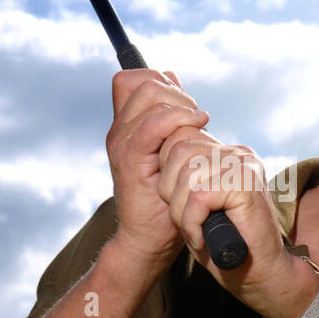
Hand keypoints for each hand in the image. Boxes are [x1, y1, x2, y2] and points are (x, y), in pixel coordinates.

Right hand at [106, 68, 216, 266]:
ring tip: (199, 123)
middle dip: (176, 91)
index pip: (135, 79)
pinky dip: (179, 118)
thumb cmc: (164, 199)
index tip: (186, 105)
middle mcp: (119, 131)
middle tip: (196, 116)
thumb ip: (169, 117)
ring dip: (182, 104)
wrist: (149, 238)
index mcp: (126, 127)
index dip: (163, 82)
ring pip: (150, 95)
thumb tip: (172, 79)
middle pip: (144, 81)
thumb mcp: (168, 151)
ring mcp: (122, 143)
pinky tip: (200, 125)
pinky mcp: (130, 158)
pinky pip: (154, 123)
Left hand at [156, 132, 312, 317]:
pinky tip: (203, 238)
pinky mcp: (246, 183)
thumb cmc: (224, 245)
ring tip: (196, 232)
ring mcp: (245, 165)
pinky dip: (192, 223)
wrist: (262, 275)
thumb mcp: (195, 206)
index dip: (166, 173)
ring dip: (181, 213)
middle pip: (178, 151)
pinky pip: (199, 197)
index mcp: (226, 154)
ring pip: (187, 176)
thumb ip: (183, 179)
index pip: (180, 138)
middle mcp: (238, 153)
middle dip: (169, 192)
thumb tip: (158, 156)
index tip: (179, 204)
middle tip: (185, 222)